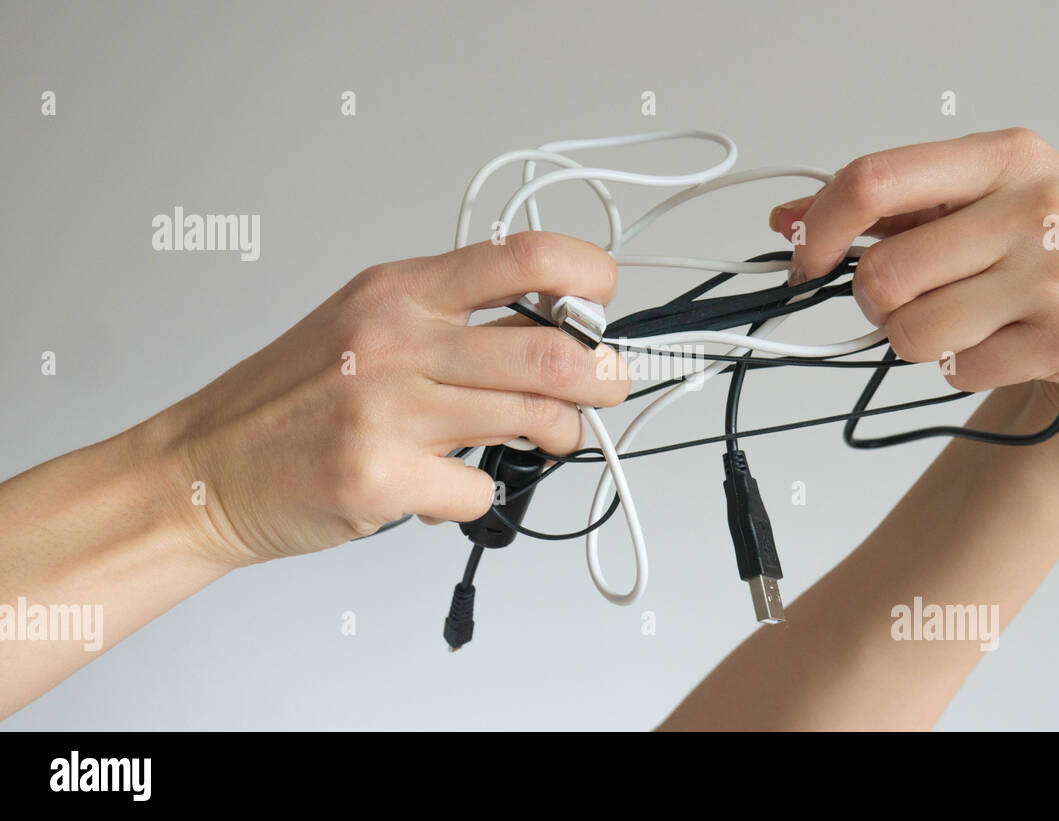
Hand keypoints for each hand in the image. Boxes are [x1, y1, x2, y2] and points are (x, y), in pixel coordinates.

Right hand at [157, 232, 627, 566]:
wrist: (204, 466)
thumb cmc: (292, 395)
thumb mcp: (367, 324)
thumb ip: (454, 322)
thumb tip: (558, 331)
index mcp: (399, 290)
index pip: (523, 255)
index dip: (587, 275)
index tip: (603, 303)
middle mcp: (395, 340)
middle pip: (550, 351)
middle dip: (604, 378)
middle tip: (608, 389)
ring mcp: (386, 409)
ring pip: (533, 420)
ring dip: (559, 436)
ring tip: (546, 439)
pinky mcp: (380, 477)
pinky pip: (481, 489)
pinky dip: (482, 495)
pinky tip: (448, 483)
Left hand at [769, 128, 1058, 422]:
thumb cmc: (1054, 249)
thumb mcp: (981, 203)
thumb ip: (888, 206)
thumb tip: (785, 218)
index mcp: (1007, 157)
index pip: (874, 180)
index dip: (819, 227)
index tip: (804, 260)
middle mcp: (1037, 208)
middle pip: (882, 275)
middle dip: (876, 303)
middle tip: (910, 301)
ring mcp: (1057, 276)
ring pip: (911, 333)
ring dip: (918, 341)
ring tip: (966, 322)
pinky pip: (958, 369)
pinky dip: (963, 367)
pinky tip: (1006, 344)